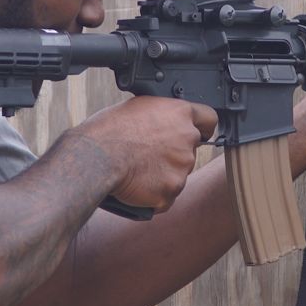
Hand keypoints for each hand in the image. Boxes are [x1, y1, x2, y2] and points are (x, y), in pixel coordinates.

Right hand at [70, 96, 217, 212]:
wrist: (96, 158)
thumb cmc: (107, 131)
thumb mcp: (137, 108)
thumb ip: (160, 115)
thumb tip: (160, 123)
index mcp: (180, 113)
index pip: (209, 118)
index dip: (202, 127)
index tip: (198, 132)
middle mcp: (187, 139)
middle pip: (190, 150)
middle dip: (174, 154)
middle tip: (149, 156)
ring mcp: (182, 168)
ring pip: (178, 175)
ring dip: (163, 176)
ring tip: (137, 171)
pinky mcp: (171, 191)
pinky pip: (166, 197)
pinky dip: (154, 196)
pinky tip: (136, 187)